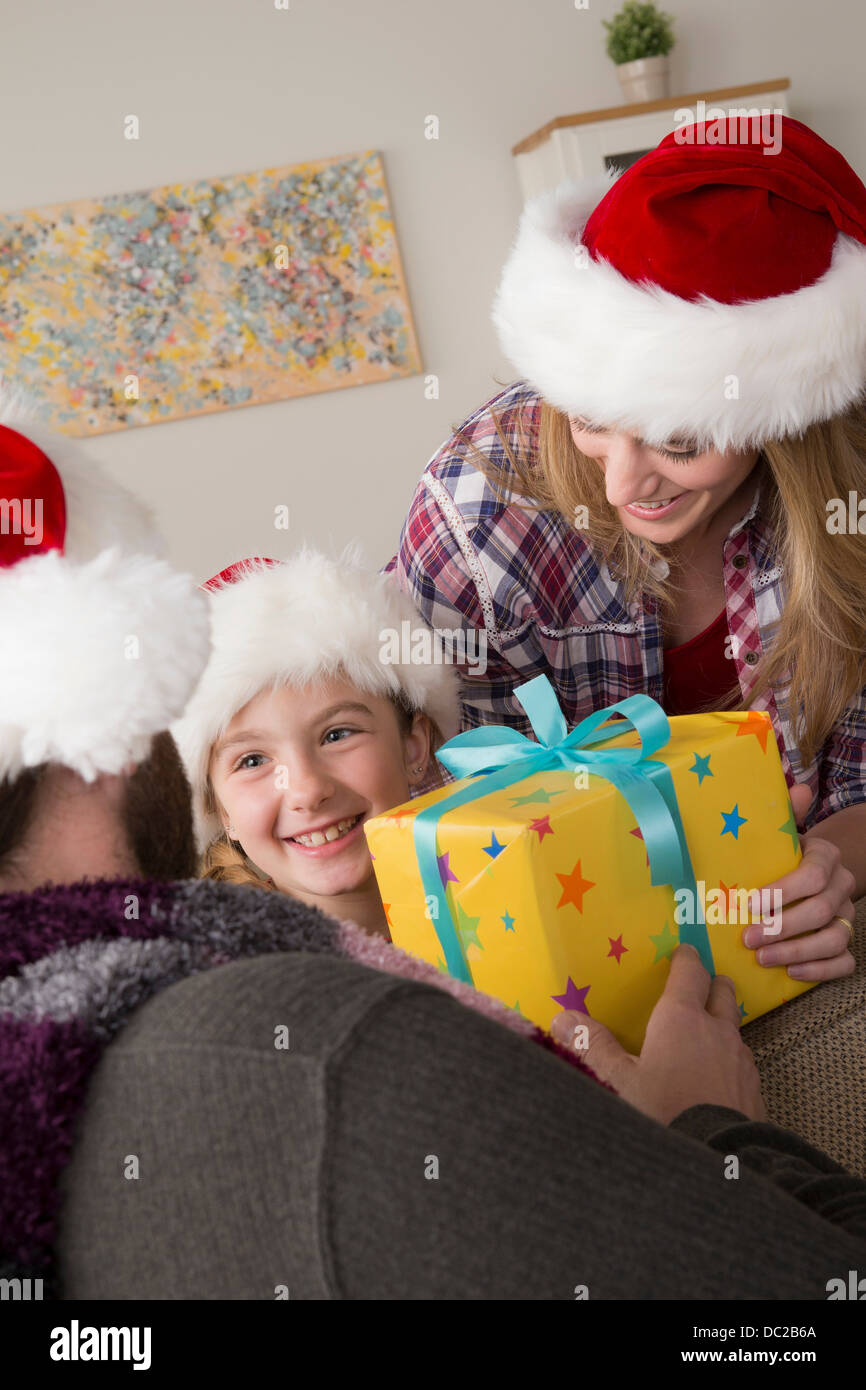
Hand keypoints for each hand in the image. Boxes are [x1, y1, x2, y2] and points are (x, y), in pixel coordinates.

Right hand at [550, 943, 766, 1125]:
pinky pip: (742, 1062)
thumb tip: (561, 1019)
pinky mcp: (754, 1089)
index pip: (689, 972)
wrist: (720, 1159)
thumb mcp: (619, 1082)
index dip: (685, 958)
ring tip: (706, 1035)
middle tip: (699, 984)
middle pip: (722, 991)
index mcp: (681, 1018)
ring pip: (734, 1027)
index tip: (681, 951)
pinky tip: (717, 1079)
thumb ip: (593, 1047)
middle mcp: (716, 1030)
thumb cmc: (663, 1112)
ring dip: (721, 1024)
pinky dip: (729, 1060)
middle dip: (711, 983)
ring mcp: (741, 1059)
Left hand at [742, 784, 855, 982]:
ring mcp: (846, 917)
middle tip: (747, 938)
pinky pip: (843, 963)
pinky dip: (819, 971)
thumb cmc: (778, 856)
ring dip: (796, 952)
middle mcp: (841, 886)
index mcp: (826, 857)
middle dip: (782, 927)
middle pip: (820, 911)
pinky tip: (790, 974)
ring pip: (833, 939)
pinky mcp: (844, 943)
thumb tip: (798, 788)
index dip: (783, 892)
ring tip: (762, 957)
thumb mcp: (777, 834)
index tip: (749, 904)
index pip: (813, 876)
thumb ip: (782, 814)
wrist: (798, 874)